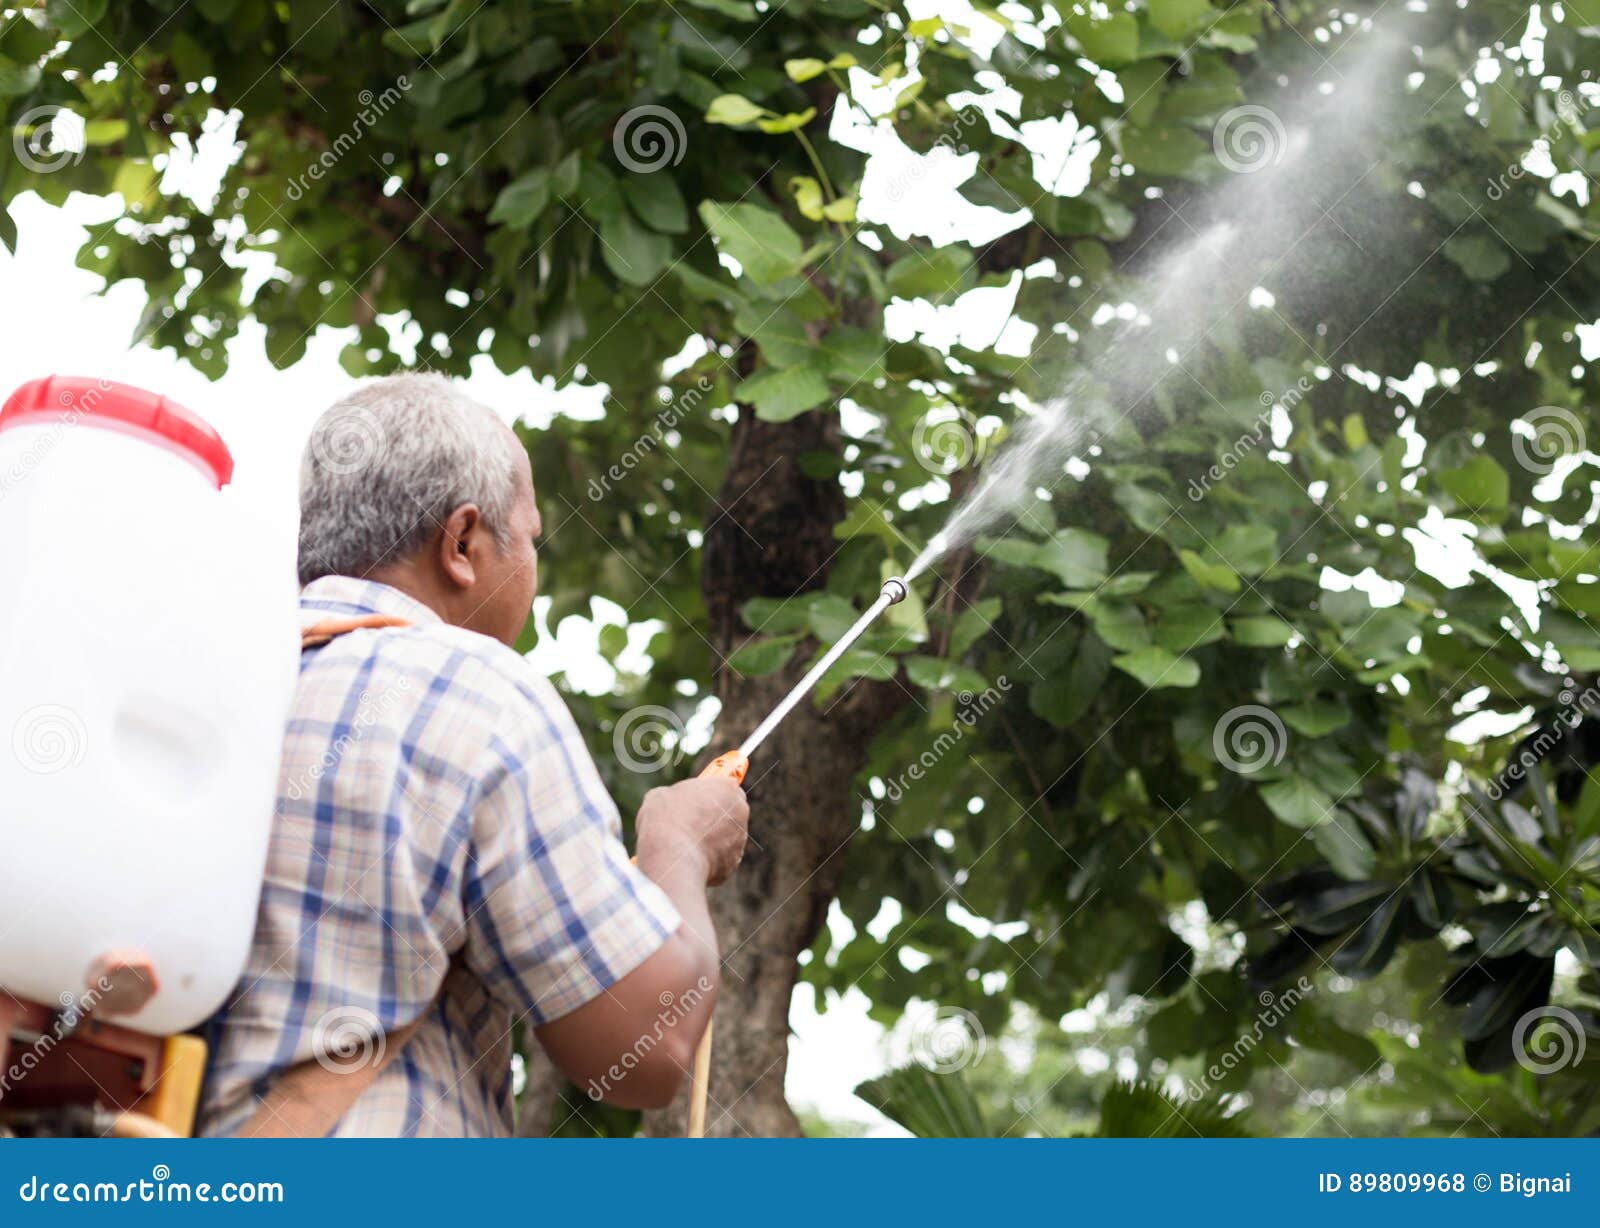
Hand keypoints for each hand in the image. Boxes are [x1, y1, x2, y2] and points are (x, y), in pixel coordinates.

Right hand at [635, 778, 749, 885]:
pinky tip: (688, 860)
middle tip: (691, 821)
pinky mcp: (733, 863)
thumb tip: (669, 803)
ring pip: (726, 838)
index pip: (725, 785)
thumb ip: (674, 796)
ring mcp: (739, 839)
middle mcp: (739, 811)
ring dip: (710, 840)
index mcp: (727, 788)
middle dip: (714, 816)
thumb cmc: (665, 819)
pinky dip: (707, 861)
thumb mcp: (661, 796)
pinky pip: (720, 860)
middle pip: (729, 811)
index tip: (701, 797)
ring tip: (685, 844)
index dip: (711, 793)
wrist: (672, 856)